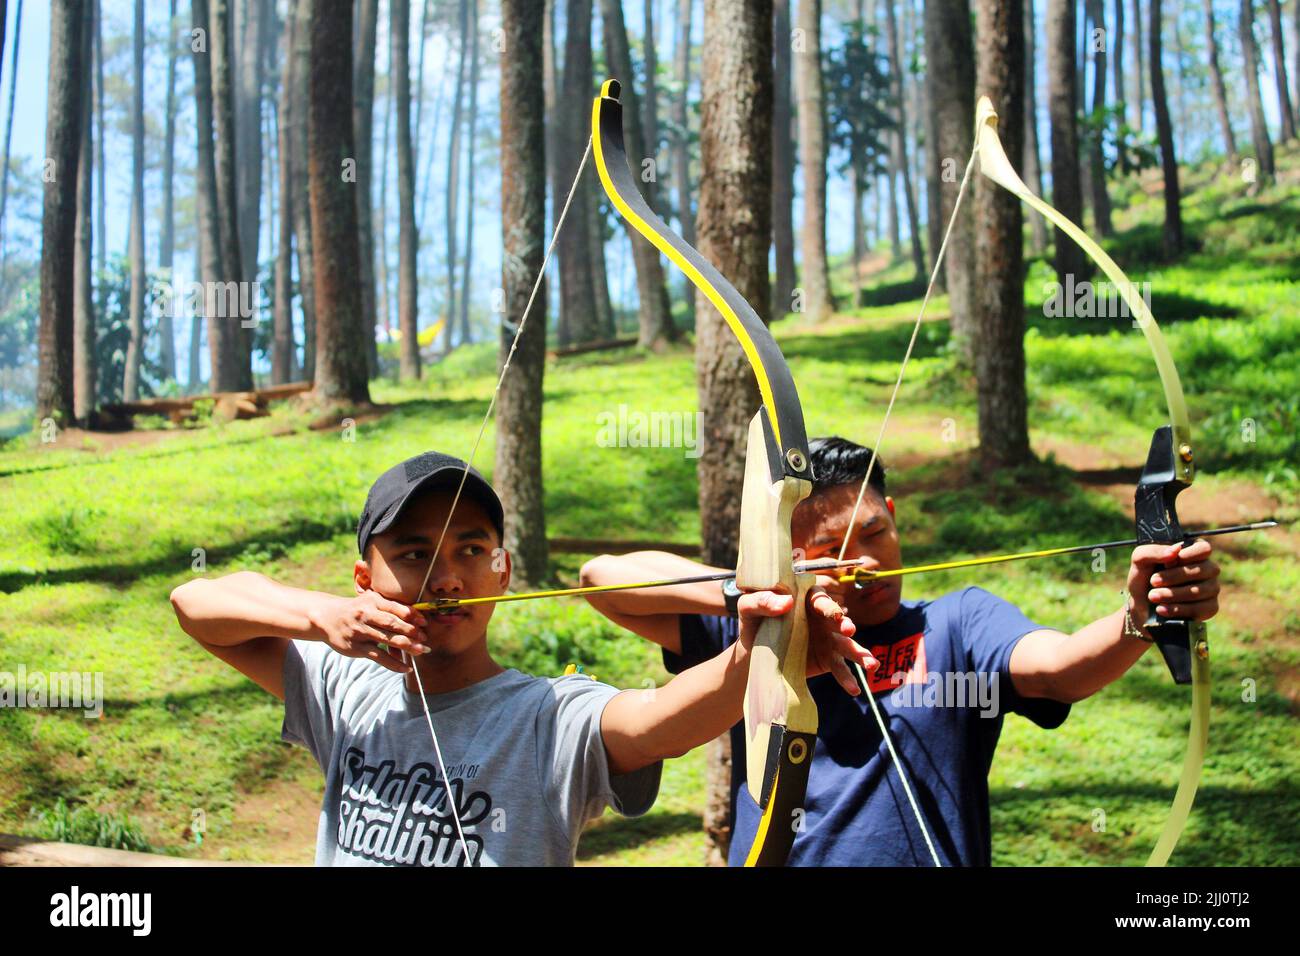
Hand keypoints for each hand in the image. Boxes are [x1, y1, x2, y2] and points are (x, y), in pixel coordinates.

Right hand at [309, 592, 429, 672]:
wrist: (327, 618)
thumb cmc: (357, 609)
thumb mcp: (371, 602)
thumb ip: (391, 608)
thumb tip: (418, 618)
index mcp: (372, 601)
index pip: (396, 608)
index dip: (412, 615)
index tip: (425, 623)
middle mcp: (365, 615)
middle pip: (392, 624)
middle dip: (412, 632)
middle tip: (426, 639)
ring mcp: (360, 632)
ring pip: (387, 640)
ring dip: (407, 647)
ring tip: (421, 651)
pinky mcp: (356, 648)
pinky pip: (379, 657)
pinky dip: (394, 664)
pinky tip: (406, 668)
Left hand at [736, 585, 878, 695]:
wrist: (753, 652)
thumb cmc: (753, 622)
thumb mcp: (749, 607)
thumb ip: (762, 600)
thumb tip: (786, 603)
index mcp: (804, 599)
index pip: (819, 599)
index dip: (827, 606)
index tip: (833, 614)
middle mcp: (821, 617)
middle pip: (837, 619)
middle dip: (844, 624)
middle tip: (849, 630)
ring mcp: (826, 639)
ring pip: (846, 644)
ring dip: (859, 653)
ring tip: (871, 664)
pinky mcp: (826, 659)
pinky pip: (840, 668)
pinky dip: (847, 678)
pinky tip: (854, 690)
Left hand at [1127, 538, 1220, 631]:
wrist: (1141, 604)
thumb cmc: (1144, 577)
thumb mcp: (1141, 560)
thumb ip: (1154, 551)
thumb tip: (1175, 550)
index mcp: (1194, 552)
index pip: (1204, 549)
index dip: (1187, 555)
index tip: (1167, 564)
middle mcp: (1208, 569)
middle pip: (1202, 570)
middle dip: (1173, 577)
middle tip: (1153, 581)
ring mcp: (1211, 588)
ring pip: (1200, 591)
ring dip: (1172, 594)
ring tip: (1153, 596)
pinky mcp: (1210, 607)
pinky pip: (1201, 608)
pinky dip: (1178, 609)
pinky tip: (1162, 609)